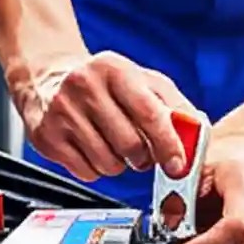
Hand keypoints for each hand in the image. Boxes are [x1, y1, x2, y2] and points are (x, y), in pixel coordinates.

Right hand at [20, 51, 196, 181]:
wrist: (48, 76)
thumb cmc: (104, 81)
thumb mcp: (141, 80)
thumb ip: (173, 103)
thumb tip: (197, 130)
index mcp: (114, 70)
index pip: (149, 113)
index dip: (168, 144)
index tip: (177, 163)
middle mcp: (84, 87)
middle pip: (129, 145)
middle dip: (143, 158)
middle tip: (142, 153)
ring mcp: (61, 113)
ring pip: (108, 164)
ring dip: (119, 164)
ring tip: (113, 145)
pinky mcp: (46, 137)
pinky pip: (86, 173)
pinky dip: (96, 169)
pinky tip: (92, 149)